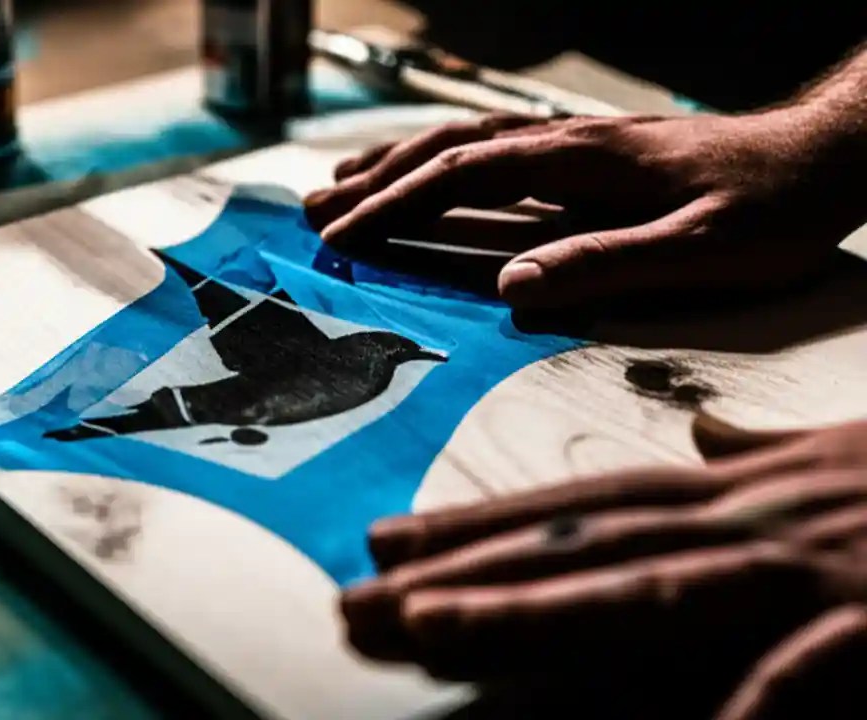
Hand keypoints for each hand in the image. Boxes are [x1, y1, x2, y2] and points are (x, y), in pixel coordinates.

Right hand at [304, 110, 861, 309]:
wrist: (825, 154)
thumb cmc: (770, 207)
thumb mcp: (699, 251)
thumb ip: (603, 266)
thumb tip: (508, 290)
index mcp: (579, 161)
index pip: (462, 175)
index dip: (395, 206)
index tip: (339, 239)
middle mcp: (563, 142)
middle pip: (446, 149)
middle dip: (373, 181)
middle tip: (311, 213)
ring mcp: (572, 143)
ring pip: (462, 141)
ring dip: (395, 163)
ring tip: (338, 184)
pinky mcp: (586, 154)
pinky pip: (492, 148)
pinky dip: (440, 159)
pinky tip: (426, 173)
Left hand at [342, 415, 866, 718]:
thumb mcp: (847, 458)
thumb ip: (765, 459)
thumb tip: (706, 446)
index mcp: (740, 492)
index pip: (583, 506)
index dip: (479, 524)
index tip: (385, 542)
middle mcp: (753, 521)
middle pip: (583, 547)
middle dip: (462, 574)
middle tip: (354, 602)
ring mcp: (816, 570)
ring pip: (650, 592)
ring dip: (536, 612)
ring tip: (426, 629)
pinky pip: (805, 674)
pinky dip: (748, 703)